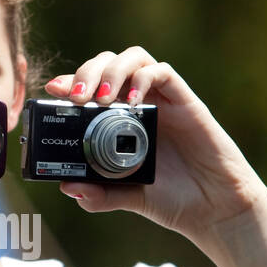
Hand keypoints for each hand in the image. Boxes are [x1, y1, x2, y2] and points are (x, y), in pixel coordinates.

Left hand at [44, 47, 266, 246]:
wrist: (215, 208)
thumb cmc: (173, 200)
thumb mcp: (129, 198)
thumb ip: (99, 195)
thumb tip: (66, 187)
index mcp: (120, 122)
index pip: (91, 88)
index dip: (70, 82)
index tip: (52, 92)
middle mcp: (139, 105)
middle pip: (107, 64)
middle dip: (86, 72)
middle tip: (74, 97)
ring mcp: (162, 100)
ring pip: (133, 58)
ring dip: (111, 70)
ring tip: (98, 97)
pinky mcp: (185, 100)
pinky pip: (162, 72)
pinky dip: (143, 78)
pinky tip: (132, 101)